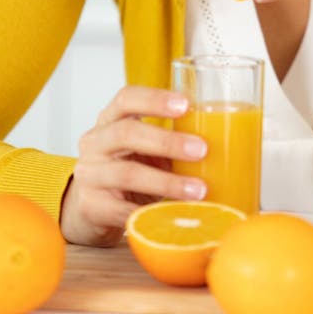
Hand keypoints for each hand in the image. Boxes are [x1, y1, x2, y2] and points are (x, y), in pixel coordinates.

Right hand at [60, 86, 206, 245]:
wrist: (92, 207)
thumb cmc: (129, 169)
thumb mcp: (145, 148)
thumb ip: (170, 140)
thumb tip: (223, 141)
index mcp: (110, 119)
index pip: (126, 98)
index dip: (155, 98)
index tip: (185, 104)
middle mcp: (95, 142)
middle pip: (126, 132)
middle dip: (167, 141)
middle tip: (201, 149)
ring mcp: (89, 174)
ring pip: (128, 173)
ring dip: (167, 182)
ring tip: (198, 190)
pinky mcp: (91, 206)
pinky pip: (122, 210)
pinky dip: (151, 213)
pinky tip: (173, 216)